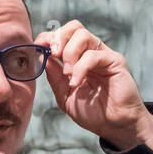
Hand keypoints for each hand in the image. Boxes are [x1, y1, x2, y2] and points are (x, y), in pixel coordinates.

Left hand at [35, 20, 149, 149]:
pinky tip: (76, 82)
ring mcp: (103, 55)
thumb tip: (42, 57)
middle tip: (53, 55)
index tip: (37, 50)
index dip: (47, 39)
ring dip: (69, 52)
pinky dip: (80, 67)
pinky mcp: (115, 61)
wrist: (114, 126)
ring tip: (67, 73)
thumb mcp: (65, 95)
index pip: (62, 36)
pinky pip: (94, 55)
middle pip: (74, 27)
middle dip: (58, 38)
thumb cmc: (93, 113)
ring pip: (83, 35)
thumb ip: (55, 77)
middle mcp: (91, 53)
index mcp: (78, 58)